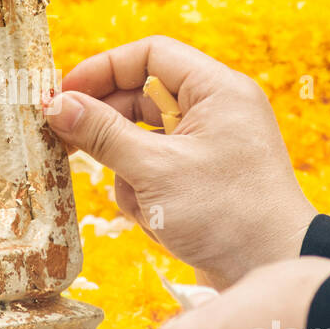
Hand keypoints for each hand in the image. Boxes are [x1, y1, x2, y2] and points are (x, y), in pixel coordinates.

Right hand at [47, 35, 316, 287]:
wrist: (273, 273)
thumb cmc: (225, 214)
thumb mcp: (154, 169)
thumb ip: (102, 133)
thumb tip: (56, 105)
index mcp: (216, 90)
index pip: (149, 55)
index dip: (102, 69)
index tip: (63, 92)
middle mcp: (215, 111)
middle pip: (140, 99)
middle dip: (109, 128)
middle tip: (66, 143)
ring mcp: (208, 147)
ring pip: (142, 140)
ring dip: (128, 171)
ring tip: (141, 200)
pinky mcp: (202, 180)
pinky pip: (155, 171)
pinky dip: (146, 193)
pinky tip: (158, 220)